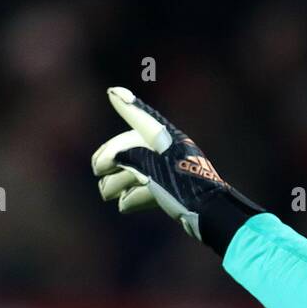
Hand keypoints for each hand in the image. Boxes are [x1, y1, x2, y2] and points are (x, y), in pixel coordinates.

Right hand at [91, 86, 257, 244]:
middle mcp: (170, 152)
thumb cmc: (182, 187)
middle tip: (96, 169)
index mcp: (167, 140)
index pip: (142, 119)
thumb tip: (115, 157)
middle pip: (135, 149)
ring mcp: (173, 173)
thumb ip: (130, 157)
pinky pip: (151, 190)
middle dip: (113, 158)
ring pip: (141, 171)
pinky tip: (123, 205)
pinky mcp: (176, 193)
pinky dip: (136, 196)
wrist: (210, 215)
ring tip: (104, 193)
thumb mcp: (151, 168)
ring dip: (120, 181)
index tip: (112, 92)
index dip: (127, 106)